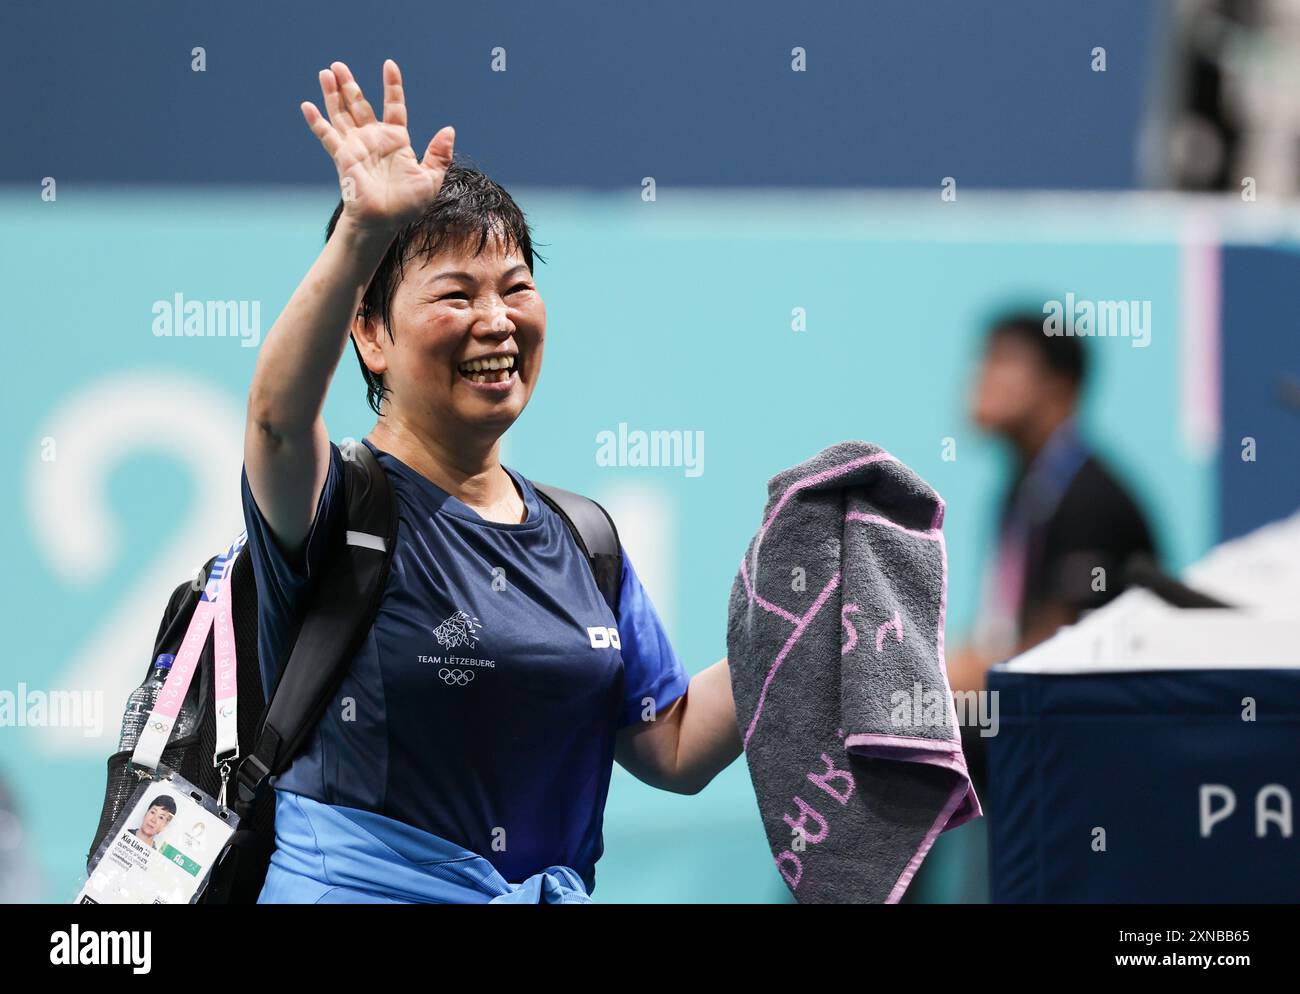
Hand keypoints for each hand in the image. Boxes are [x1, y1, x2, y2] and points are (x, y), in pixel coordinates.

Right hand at [301, 59, 454, 235]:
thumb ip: (439, 154)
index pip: (394, 106)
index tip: (389, 66)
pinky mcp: (343, 157)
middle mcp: (374, 139)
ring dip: (333, 93)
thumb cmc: (407, 205)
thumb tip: (449, 129)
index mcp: (396, 140)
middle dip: (349, 85)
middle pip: (360, 104)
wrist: (384, 222)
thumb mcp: (430, 179)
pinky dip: (317, 121)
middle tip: (338, 65)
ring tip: (326, 72)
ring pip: (342, 113)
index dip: (392, 86)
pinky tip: (307, 106)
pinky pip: (327, 136)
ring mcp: (356, 146)